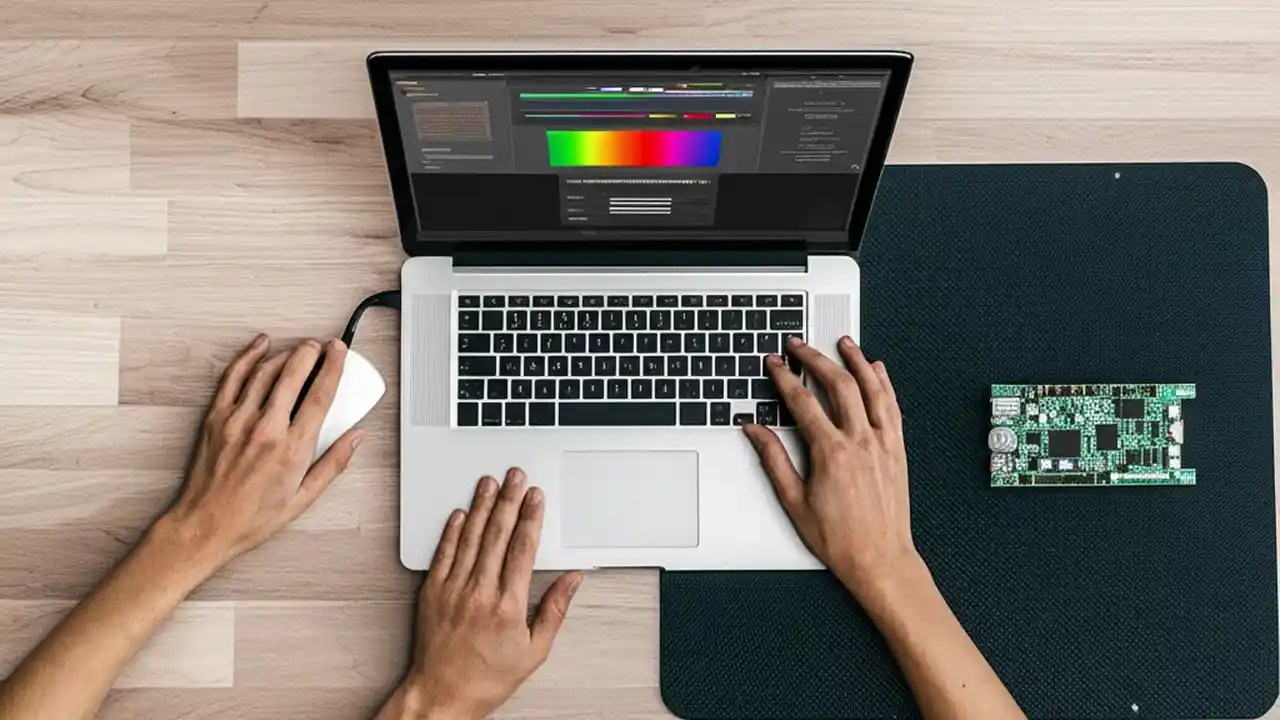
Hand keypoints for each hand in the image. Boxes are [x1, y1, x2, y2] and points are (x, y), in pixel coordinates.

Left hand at [159, 334, 363, 565]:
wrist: (205, 525)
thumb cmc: (252, 517)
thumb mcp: (304, 498)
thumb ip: (333, 463)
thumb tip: (356, 437)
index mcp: (292, 449)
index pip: (320, 395)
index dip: (333, 367)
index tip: (338, 352)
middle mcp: (265, 429)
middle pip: (293, 374)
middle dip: (310, 352)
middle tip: (321, 346)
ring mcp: (237, 420)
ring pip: (265, 371)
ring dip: (286, 353)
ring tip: (299, 348)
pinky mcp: (216, 418)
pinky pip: (233, 377)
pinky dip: (248, 356)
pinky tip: (260, 346)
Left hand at [388, 469, 582, 719]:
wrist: (441, 694)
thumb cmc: (487, 677)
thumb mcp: (534, 650)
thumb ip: (554, 610)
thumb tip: (572, 581)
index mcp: (508, 606)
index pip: (522, 549)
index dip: (531, 518)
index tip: (535, 497)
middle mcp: (479, 593)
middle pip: (497, 535)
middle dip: (508, 500)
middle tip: (515, 477)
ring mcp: (452, 590)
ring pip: (469, 538)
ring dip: (480, 506)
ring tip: (489, 483)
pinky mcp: (431, 593)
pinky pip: (442, 554)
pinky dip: (451, 531)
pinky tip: (459, 513)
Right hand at [743, 336, 919, 602]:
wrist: (880, 559)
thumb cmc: (839, 538)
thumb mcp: (794, 501)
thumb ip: (774, 460)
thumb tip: (755, 431)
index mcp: (831, 453)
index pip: (803, 402)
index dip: (785, 377)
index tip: (774, 363)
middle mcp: (860, 441)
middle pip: (838, 385)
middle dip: (815, 359)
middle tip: (799, 346)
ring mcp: (882, 443)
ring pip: (870, 389)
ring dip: (856, 361)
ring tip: (843, 342)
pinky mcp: (897, 450)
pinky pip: (892, 407)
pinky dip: (884, 384)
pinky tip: (877, 370)